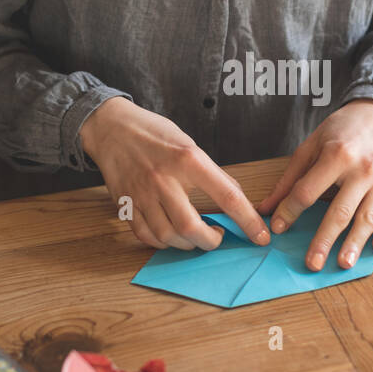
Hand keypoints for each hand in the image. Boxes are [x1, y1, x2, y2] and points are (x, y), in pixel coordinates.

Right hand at [80, 97, 269, 250]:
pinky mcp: (125, 203)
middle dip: (210, 241)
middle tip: (217, 238)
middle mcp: (164, 178)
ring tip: (195, 236)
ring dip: (187, 244)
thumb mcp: (190, 144)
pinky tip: (171, 236)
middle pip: (191, 226)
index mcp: (188, 159)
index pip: (227, 196)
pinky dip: (162, 242)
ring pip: (168, 235)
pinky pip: (145, 235)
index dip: (248, 221)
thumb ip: (212, 173)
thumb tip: (236, 198)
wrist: (111, 127)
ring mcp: (142, 193)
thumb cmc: (154, 133)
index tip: (260, 236)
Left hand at [258, 99, 372, 270]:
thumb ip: (290, 178)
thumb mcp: (312, 145)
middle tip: (312, 263)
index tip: (278, 228)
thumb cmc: (342, 130)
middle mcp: (363, 169)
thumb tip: (267, 208)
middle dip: (324, 240)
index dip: (290, 211)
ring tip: (343, 264)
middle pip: (340, 211)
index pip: (308, 191)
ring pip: (367, 217)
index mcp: (337, 155)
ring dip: (354, 243)